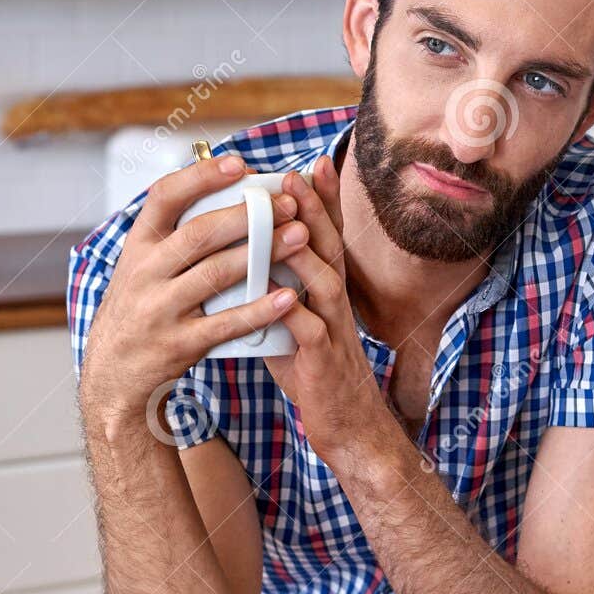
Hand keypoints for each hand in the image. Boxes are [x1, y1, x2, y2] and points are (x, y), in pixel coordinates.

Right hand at [79, 153, 307, 437]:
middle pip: (199, 234)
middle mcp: (144, 273)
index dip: (201, 177)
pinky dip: (258, 310)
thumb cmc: (140, 307)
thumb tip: (221, 186)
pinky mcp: (178, 344)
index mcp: (138, 245)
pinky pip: (224, 324)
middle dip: (248, 215)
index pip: (164, 197)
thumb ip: (173, 233)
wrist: (112, 372)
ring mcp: (160, 310)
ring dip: (262, 254)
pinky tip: (288, 297)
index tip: (240, 164)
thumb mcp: (141, 264)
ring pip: (215, 274)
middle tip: (288, 203)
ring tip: (300, 237)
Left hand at [264, 156, 390, 469]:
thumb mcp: (294, 327)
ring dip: (304, 248)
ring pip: (323, 279)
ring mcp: (334, 330)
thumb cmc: (316, 376)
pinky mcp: (323, 359)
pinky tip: (271, 290)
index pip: (329, 239)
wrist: (349, 428)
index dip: (322, 202)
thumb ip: (275, 296)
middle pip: (329, 247)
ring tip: (284, 219)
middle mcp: (337, 304)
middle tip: (296, 175)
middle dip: (312, 209)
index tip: (310, 166)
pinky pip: (306, 328)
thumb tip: (244, 270)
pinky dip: (289, 308)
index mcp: (330, 293)